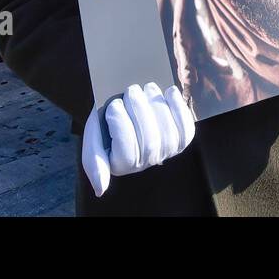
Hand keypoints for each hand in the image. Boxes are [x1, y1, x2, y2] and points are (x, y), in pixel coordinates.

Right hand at [81, 83, 195, 198]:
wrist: (124, 109)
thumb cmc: (106, 125)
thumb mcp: (92, 139)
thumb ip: (93, 162)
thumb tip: (101, 190)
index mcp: (122, 165)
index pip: (126, 151)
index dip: (120, 123)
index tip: (114, 105)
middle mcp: (146, 163)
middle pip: (149, 140)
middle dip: (140, 109)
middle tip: (131, 90)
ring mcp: (166, 152)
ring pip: (168, 133)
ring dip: (158, 105)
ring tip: (148, 88)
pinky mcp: (182, 139)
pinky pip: (186, 128)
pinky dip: (180, 108)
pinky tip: (170, 92)